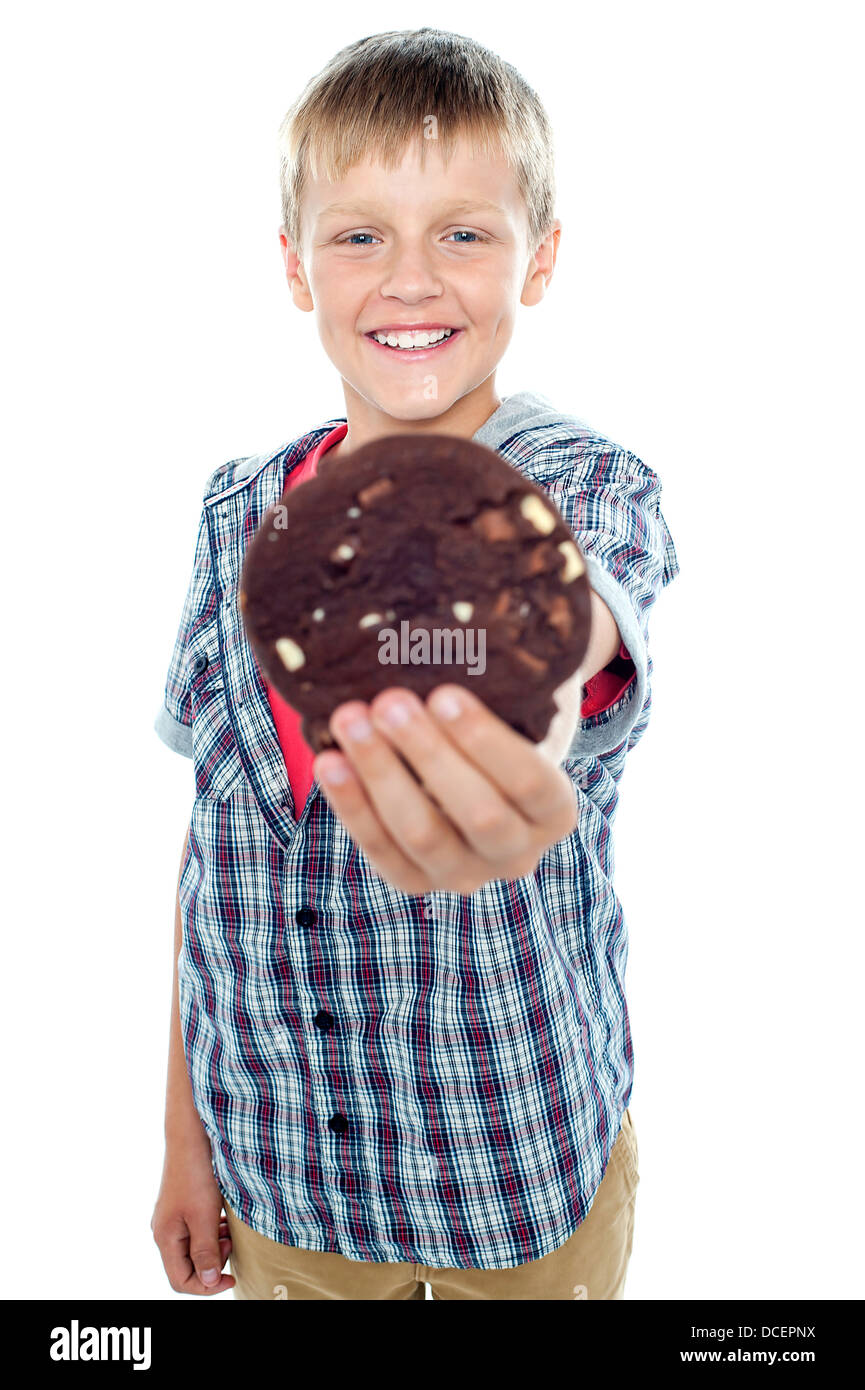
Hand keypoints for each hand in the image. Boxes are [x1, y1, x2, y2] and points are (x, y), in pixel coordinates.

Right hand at [151, 1144, 235, 1295]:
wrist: (190, 1137)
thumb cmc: (196, 1175)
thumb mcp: (204, 1217)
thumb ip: (205, 1252)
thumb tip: (207, 1282)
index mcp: (165, 1238)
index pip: (181, 1281)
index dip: (206, 1287)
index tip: (231, 1278)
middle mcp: (164, 1231)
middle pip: (186, 1266)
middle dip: (211, 1264)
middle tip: (230, 1245)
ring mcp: (171, 1218)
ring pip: (193, 1248)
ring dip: (213, 1248)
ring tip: (230, 1233)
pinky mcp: (181, 1206)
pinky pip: (195, 1231)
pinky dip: (211, 1233)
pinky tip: (225, 1221)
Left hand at [312, 681, 578, 894]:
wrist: (474, 773)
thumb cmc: (498, 723)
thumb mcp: (516, 706)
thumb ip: (503, 681)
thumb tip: (464, 616)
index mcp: (555, 810)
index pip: (530, 782)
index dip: (486, 741)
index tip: (444, 693)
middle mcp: (518, 854)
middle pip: (477, 813)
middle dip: (428, 754)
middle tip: (388, 700)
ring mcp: (466, 874)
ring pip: (422, 835)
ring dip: (381, 774)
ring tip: (349, 719)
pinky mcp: (416, 882)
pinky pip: (380, 850)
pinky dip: (351, 804)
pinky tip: (328, 760)